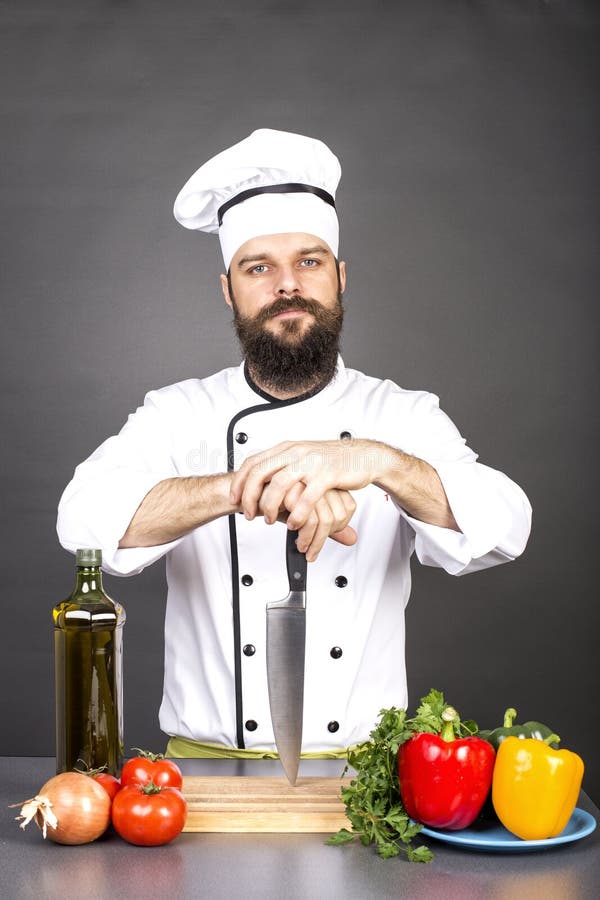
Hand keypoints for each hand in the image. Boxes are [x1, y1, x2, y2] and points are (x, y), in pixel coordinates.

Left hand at [230, 439, 380, 532]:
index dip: (239, 482)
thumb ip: (282, 465)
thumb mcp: (301, 457)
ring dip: (270, 506)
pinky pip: (306, 497)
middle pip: (261, 473)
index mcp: (287, 448)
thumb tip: (261, 478)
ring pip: (279, 485)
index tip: (234, 498)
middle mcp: (295, 453)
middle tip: (248, 514)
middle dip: (250, 497)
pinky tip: (294, 523)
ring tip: (269, 520)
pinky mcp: (327, 475)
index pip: (253, 462)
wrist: (362, 456)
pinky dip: (297, 513)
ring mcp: (311, 463)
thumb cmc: (332, 460)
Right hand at [264, 482, 356, 561]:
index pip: (349, 508)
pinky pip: (308, 521)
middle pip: (338, 516)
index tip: (321, 535)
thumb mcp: (311, 514)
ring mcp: (308, 485)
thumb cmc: (281, 500)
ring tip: (300, 545)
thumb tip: (352, 539)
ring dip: (311, 540)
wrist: (252, 492)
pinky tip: (292, 534)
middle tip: (309, 547)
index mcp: (329, 483)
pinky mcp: (295, 492)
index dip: (338, 528)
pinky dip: (300, 535)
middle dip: (322, 539)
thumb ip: (333, 527)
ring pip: (325, 520)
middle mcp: (321, 481)